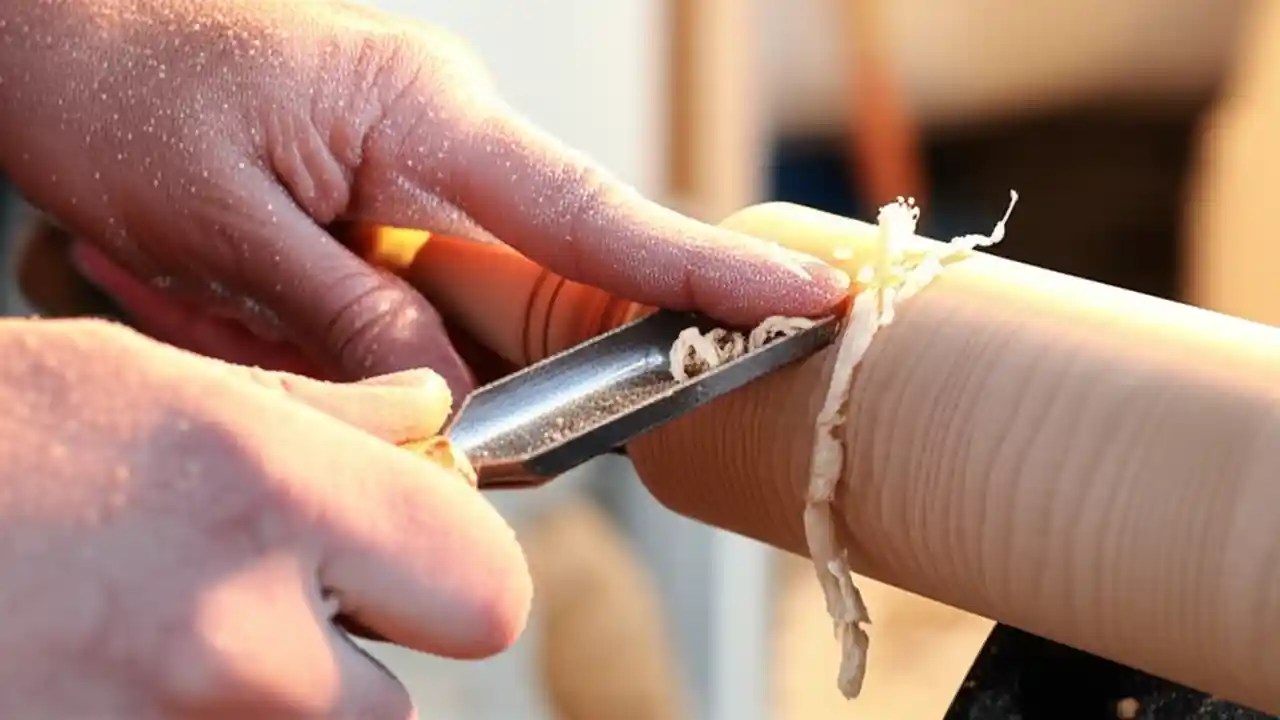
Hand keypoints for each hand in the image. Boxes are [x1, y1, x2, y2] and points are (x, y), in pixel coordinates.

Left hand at [0, 0, 849, 396]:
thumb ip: (350, 315)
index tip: (808, 299)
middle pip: (551, 269)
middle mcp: (445, 132)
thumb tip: (450, 398)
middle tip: (420, 376)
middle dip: (511, 349)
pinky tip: (252, 287)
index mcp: (427, 118)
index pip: (596, 214)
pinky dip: (364, 318)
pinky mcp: (388, 185)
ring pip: (471, 288)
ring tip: (229, 287)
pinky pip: (419, 278)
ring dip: (387, 332)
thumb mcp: (221, 225)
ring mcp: (420, 158)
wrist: (54, 30)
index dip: (706, 270)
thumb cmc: (121, 87)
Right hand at [0, 318, 528, 718]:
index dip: (460, 572)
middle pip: (400, 698)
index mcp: (264, 498)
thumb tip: (427, 423)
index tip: (419, 551)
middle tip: (270, 591)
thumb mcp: (146, 381)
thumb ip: (319, 413)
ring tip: (169, 619)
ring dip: (274, 698)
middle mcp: (235, 641)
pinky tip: (123, 658)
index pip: (487, 589)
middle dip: (355, 650)